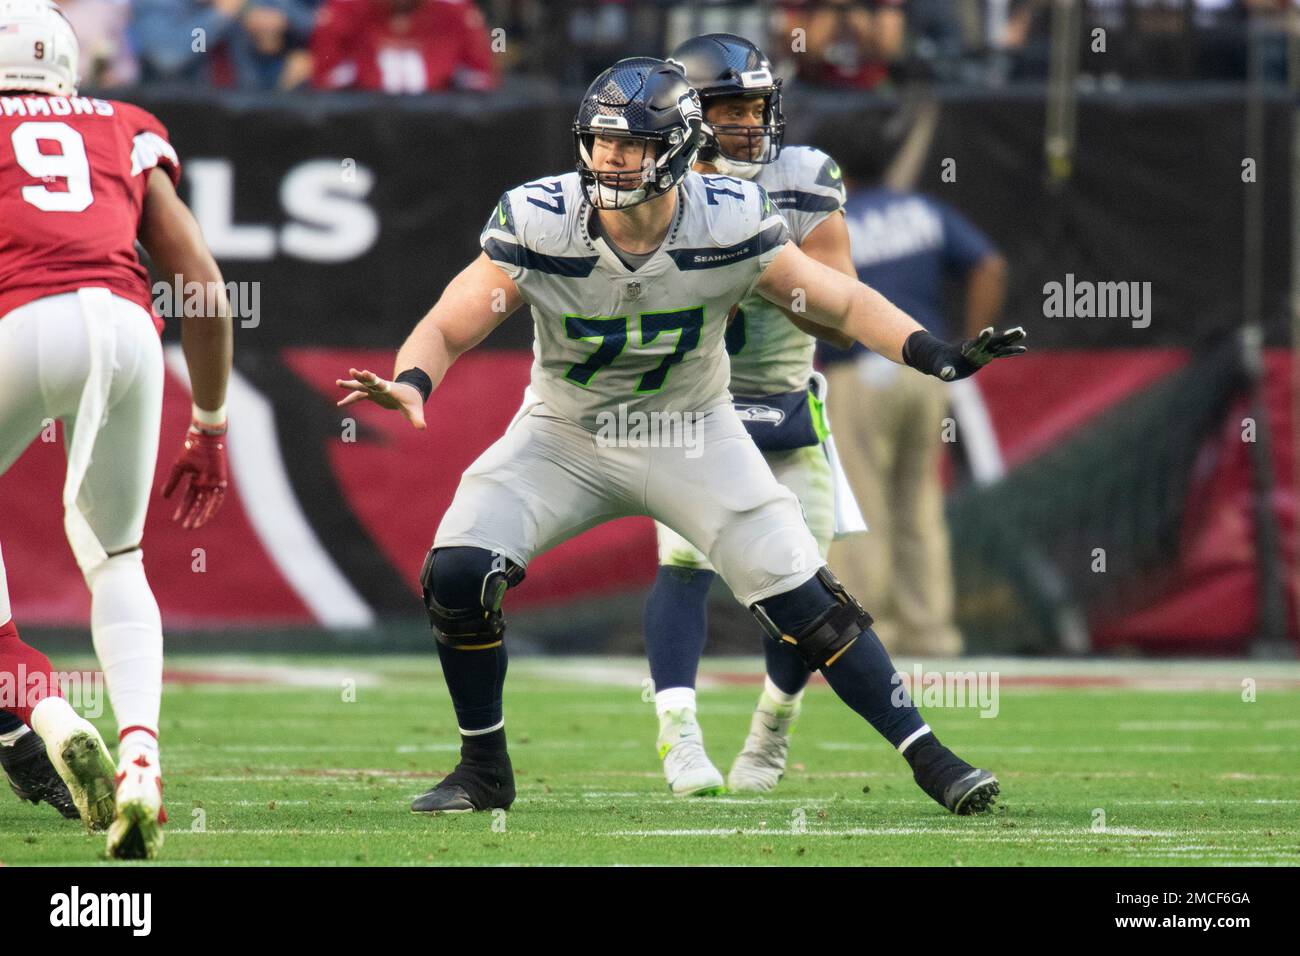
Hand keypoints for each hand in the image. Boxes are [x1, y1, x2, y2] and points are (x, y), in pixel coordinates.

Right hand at [160, 421, 227, 528]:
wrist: (204, 438)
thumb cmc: (191, 449)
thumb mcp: (179, 468)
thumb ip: (172, 482)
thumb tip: (164, 497)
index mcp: (196, 479)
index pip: (189, 498)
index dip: (183, 508)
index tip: (175, 519)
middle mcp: (205, 483)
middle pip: (199, 503)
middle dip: (192, 515)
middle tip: (185, 528)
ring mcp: (214, 483)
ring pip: (208, 504)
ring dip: (201, 515)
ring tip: (193, 526)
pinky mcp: (221, 482)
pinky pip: (217, 499)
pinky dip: (211, 508)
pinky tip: (205, 517)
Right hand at [335, 368, 426, 429]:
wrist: (410, 395)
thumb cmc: (413, 402)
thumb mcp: (416, 411)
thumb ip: (418, 419)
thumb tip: (422, 427)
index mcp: (390, 389)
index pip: (381, 383)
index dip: (374, 379)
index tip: (366, 372)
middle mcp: (381, 387)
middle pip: (369, 381)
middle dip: (361, 377)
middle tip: (352, 371)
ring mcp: (375, 390)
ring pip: (361, 386)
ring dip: (351, 385)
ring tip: (338, 382)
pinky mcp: (372, 395)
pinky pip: (359, 396)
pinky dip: (350, 400)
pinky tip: (339, 404)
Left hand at [902, 326, 1026, 380]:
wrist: (942, 357)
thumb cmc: (940, 364)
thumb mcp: (940, 368)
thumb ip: (944, 370)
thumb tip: (947, 374)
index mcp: (966, 348)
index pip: (977, 343)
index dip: (982, 338)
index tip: (989, 330)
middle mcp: (977, 346)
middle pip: (993, 341)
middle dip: (1005, 336)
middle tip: (1018, 330)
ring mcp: (983, 350)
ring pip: (999, 344)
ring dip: (1010, 339)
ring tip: (1022, 332)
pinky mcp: (986, 355)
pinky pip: (1000, 352)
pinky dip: (1010, 351)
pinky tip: (1022, 349)